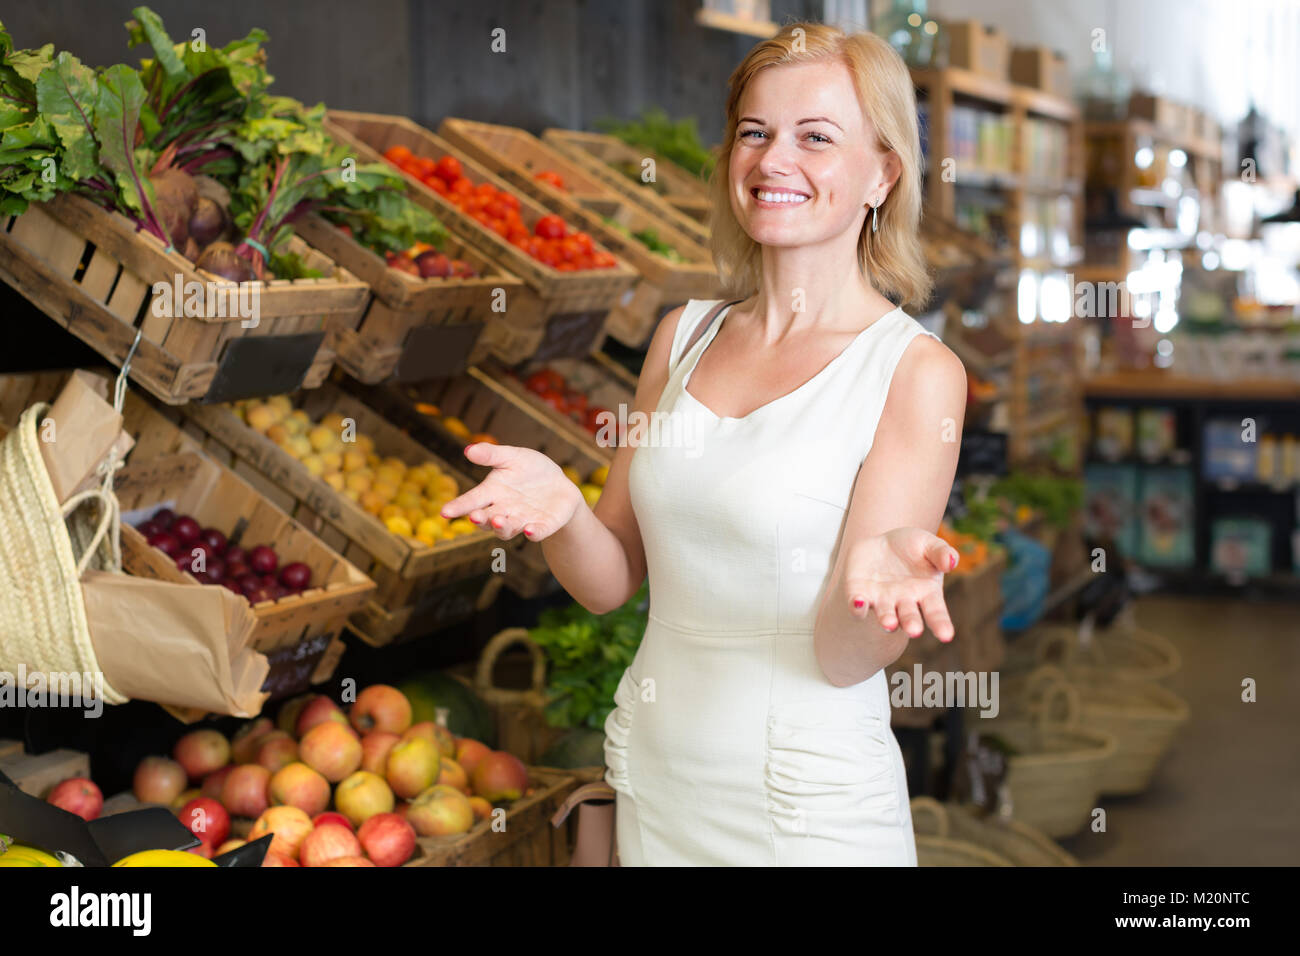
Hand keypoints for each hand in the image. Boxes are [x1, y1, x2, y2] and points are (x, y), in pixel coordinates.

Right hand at [439, 443, 583, 541]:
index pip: (472, 500)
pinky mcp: (543, 525)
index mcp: (493, 493)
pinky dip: (533, 533)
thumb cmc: (529, 469)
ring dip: (502, 526)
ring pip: (508, 529)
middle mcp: (504, 511)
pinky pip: (537, 532)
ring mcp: (523, 520)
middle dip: (481, 519)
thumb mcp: (512, 457)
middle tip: (474, 516)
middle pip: (487, 519)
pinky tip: (530, 531)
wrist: (558, 484)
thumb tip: (468, 450)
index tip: (445, 512)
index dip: (459, 506)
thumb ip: (491, 455)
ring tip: (497, 520)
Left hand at [843, 528, 959, 640]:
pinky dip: (857, 607)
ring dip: (886, 620)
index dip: (941, 624)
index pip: (936, 612)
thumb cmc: (913, 547)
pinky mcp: (859, 593)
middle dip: (911, 624)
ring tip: (889, 623)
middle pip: (908, 617)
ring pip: (884, 615)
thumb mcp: (929, 544)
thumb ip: (941, 552)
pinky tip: (859, 603)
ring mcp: (881, 600)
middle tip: (914, 630)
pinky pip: (858, 604)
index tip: (947, 636)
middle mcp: (904, 602)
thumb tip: (951, 562)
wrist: (881, 543)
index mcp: (926, 593)